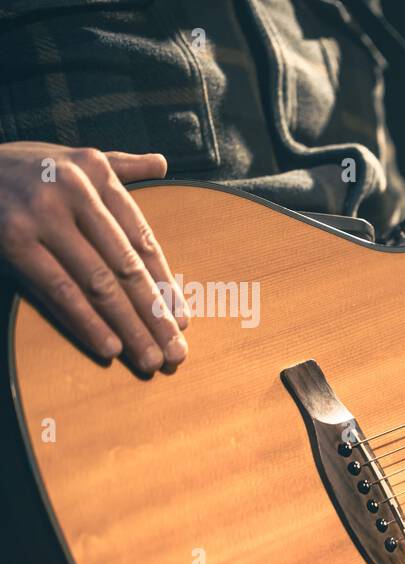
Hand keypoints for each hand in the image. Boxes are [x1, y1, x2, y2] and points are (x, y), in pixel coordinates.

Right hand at [0, 141, 187, 371]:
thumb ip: (121, 166)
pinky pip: (59, 291)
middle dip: (155, 316)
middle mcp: (75, 191)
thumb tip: (162, 163)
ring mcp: (43, 217)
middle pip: (127, 267)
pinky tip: (110, 348)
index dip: (165, 284)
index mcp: (97, 172)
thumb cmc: (25, 168)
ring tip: (150, 359)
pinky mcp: (15, 241)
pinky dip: (87, 323)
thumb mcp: (72, 157)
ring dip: (129, 328)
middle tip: (175, 352)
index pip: (142, 239)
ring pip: (98, 284)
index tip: (182, 320)